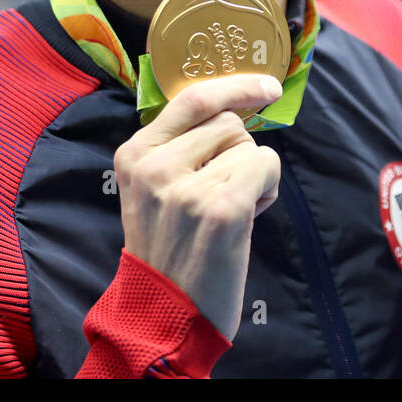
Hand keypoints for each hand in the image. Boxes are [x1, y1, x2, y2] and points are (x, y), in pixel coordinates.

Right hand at [112, 72, 283, 340]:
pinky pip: (266, 166)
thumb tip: (233, 104)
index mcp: (134, 155)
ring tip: (225, 215)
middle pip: (229, 124)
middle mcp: (155, 167)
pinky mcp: (221, 209)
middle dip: (238, 153)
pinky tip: (245, 219)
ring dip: (252, 177)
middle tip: (221, 195)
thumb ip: (178, 147)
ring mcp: (186, 189)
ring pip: (250, 148)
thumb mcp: (152, 191)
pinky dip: (267, 189)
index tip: (267, 86)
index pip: (192, 99)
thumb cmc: (170, 250)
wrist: (166, 315)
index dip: (235, 86)